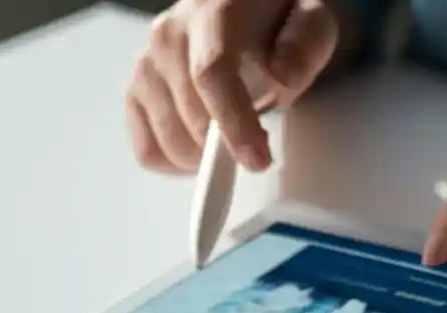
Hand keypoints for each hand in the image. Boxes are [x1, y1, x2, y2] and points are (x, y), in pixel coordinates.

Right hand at [126, 0, 338, 173]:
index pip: (211, 73)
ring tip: (234, 138)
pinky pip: (148, 150)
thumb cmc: (279, 21)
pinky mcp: (137, 91)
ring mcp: (146, 64)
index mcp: (211, 12)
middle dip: (229, 146)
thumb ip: (303, 42)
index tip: (258, 159)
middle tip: (260, 142)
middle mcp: (168, 34)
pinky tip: (206, 148)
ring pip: (168, 140)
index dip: (233, 123)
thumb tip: (283, 76)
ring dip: (207, 158)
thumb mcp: (310, 19)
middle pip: (191, 116)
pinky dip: (179, 163)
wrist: (245, 11)